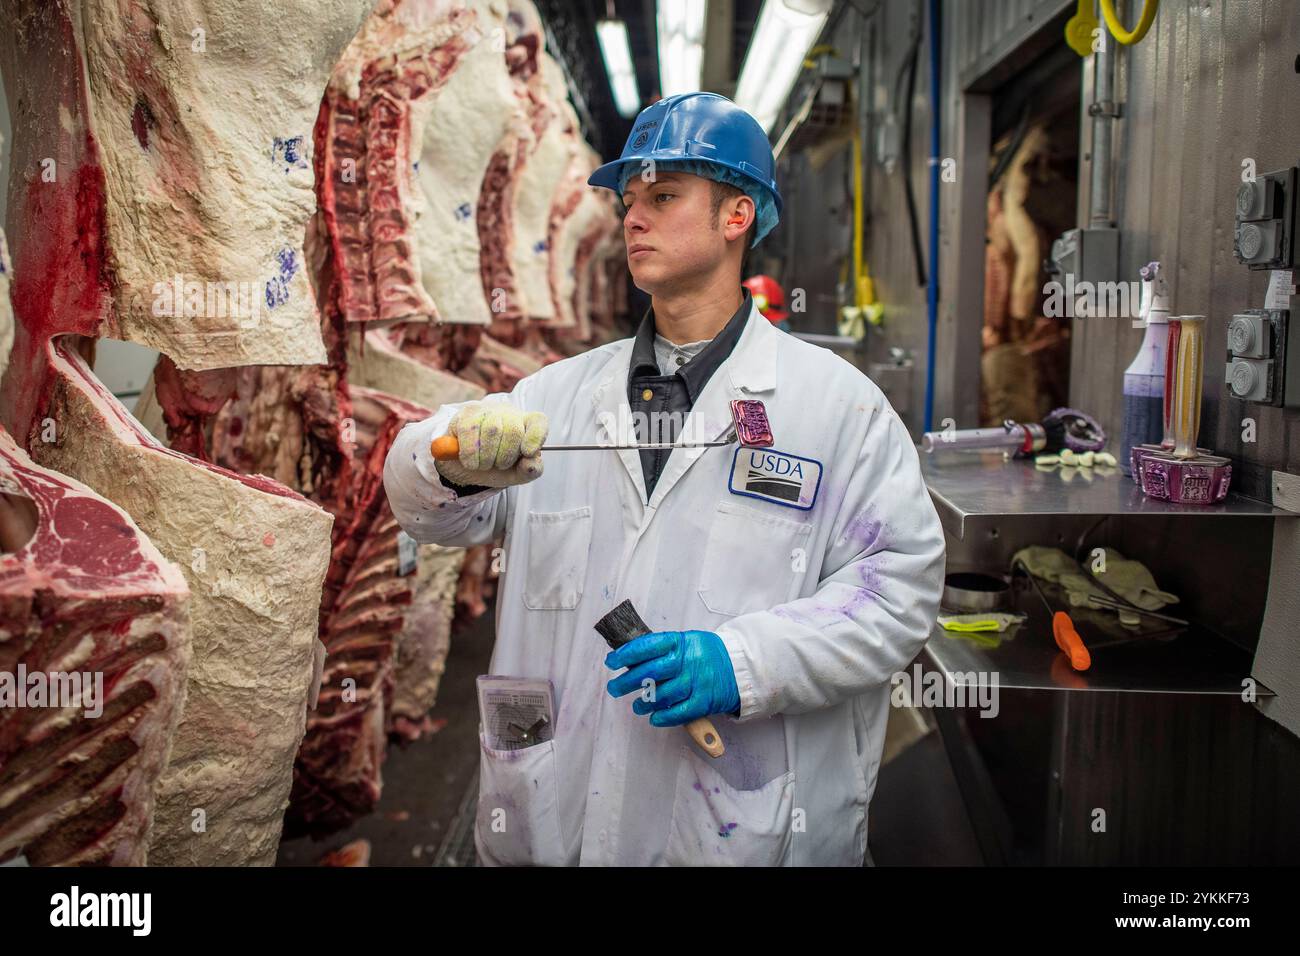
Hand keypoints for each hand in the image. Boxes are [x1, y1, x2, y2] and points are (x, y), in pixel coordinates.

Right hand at [434, 402, 547, 488]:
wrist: (465, 466)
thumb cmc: (496, 465)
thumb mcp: (516, 473)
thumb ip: (530, 470)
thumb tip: (531, 464)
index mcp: (526, 425)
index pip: (538, 422)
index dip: (536, 436)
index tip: (528, 452)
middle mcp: (508, 413)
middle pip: (514, 431)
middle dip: (505, 456)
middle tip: (498, 465)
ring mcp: (486, 411)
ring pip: (492, 430)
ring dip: (487, 457)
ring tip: (484, 465)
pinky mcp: (466, 413)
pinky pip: (470, 432)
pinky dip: (470, 454)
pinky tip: (470, 462)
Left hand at [605, 630, 739, 726]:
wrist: (739, 666)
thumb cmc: (705, 654)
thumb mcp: (685, 641)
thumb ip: (662, 650)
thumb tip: (629, 660)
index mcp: (680, 642)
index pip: (647, 646)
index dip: (626, 654)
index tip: (612, 662)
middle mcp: (687, 661)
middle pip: (650, 672)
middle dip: (626, 682)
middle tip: (614, 688)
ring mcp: (696, 682)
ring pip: (661, 695)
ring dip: (644, 703)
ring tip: (637, 706)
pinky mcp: (704, 701)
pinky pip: (678, 713)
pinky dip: (662, 717)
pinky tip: (654, 717)